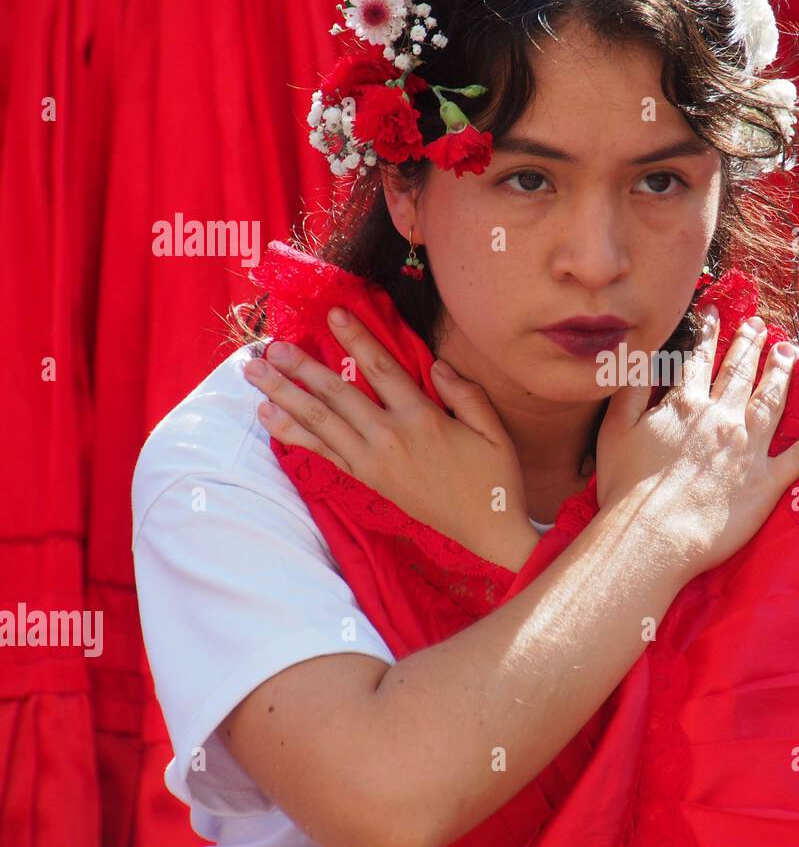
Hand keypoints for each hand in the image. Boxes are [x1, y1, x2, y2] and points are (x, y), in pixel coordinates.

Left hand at [242, 308, 539, 571]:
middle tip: (269, 346)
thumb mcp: (493, 431)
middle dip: (301, 367)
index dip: (356, 339)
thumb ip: (466, 393)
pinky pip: (321, 452)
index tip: (332, 313)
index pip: (381, 369)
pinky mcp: (365, 480)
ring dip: (284, 394)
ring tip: (254, 373)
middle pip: (337, 394)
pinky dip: (292, 433)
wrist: (485, 532)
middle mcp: (390, 438)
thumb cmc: (495, 480)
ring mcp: (372, 462)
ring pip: (320, 421)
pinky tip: (269, 415)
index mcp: (423, 419)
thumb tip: (436, 365)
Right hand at [595, 306, 798, 577]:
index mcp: (686, 406)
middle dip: (751, 346)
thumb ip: (630, 390)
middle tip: (761, 326)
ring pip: (772, 400)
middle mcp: (723, 418)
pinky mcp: (767, 481)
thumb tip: (638, 358)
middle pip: (740, 373)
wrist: (653, 534)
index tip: (715, 313)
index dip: (709, 334)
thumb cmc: (626, 489)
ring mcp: (749, 448)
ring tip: (790, 351)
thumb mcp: (614, 430)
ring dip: (782, 372)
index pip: (700, 360)